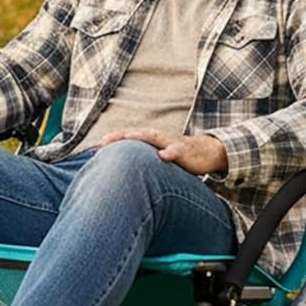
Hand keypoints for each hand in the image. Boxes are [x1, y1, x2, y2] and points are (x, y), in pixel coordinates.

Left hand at [98, 128, 228, 177]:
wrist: (207, 152)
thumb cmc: (178, 155)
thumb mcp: (159, 156)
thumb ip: (144, 160)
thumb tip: (126, 171)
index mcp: (152, 140)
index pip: (130, 137)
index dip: (114, 139)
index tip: (98, 144)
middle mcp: (159, 138)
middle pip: (137, 134)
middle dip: (120, 136)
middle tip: (105, 141)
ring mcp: (171, 143)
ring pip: (155, 138)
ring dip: (141, 137)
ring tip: (127, 137)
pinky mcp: (185, 152)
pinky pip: (176, 151)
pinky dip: (169, 152)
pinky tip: (162, 156)